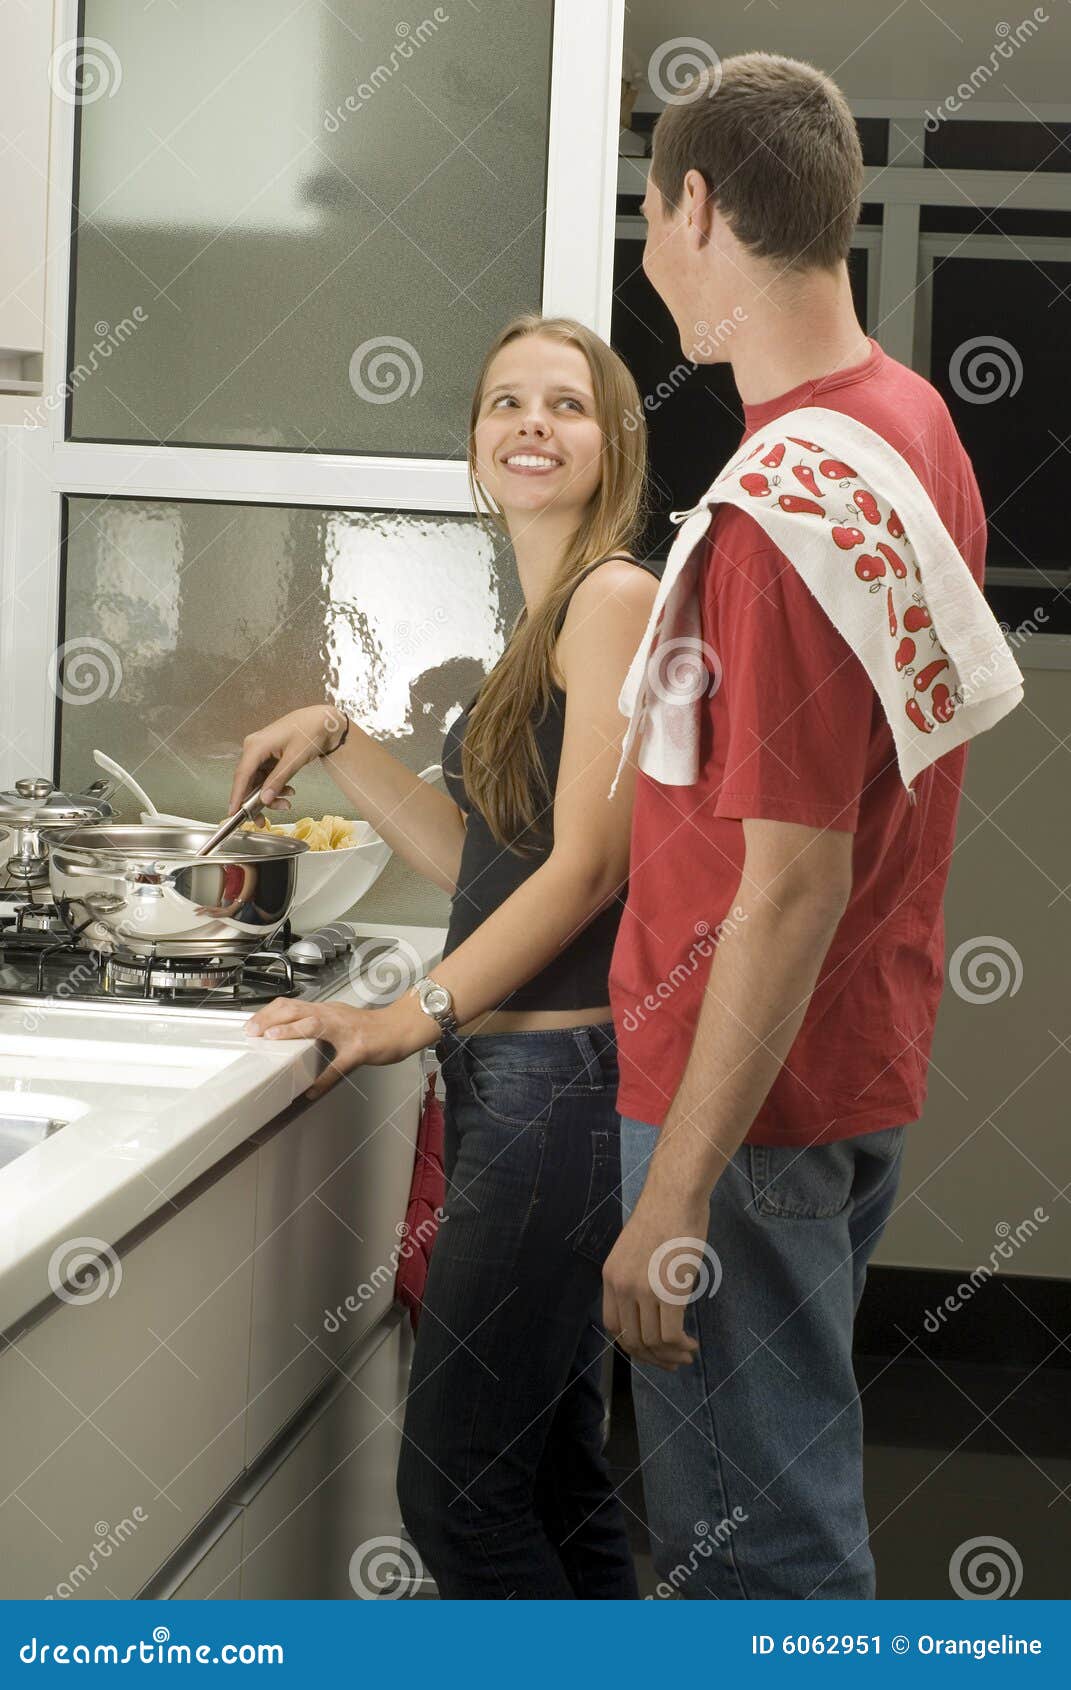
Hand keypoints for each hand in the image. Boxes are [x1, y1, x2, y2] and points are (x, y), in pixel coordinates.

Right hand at [227, 704, 348, 817]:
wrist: (323, 721)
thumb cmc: (310, 731)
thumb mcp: (295, 759)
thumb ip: (278, 780)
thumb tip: (265, 798)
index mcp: (256, 745)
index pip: (242, 775)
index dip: (237, 796)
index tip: (233, 812)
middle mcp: (254, 747)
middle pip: (248, 781)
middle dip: (257, 801)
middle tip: (262, 820)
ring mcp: (261, 752)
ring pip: (258, 781)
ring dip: (270, 795)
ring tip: (286, 803)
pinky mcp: (269, 755)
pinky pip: (266, 776)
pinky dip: (276, 786)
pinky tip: (288, 791)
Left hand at [244, 997, 418, 1098]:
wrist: (400, 1028)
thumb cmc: (370, 1028)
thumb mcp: (339, 1020)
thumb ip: (316, 1026)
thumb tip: (291, 1035)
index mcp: (325, 1010)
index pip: (291, 1004)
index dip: (269, 1012)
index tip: (251, 1023)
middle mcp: (333, 1016)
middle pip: (296, 1010)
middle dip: (271, 1019)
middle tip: (253, 1031)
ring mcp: (346, 1032)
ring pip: (314, 1026)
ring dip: (291, 1032)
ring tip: (273, 1040)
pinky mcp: (359, 1049)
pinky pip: (339, 1065)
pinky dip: (324, 1079)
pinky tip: (313, 1090)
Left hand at [602, 1180, 709, 1370]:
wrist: (675, 1195)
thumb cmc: (664, 1215)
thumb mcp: (637, 1250)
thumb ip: (637, 1278)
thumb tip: (651, 1307)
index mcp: (610, 1277)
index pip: (612, 1326)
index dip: (632, 1345)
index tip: (651, 1351)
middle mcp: (621, 1287)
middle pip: (632, 1339)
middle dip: (653, 1358)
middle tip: (674, 1363)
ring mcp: (643, 1290)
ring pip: (653, 1342)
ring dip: (671, 1355)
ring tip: (687, 1355)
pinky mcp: (668, 1292)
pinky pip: (671, 1335)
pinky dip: (682, 1346)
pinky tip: (692, 1344)